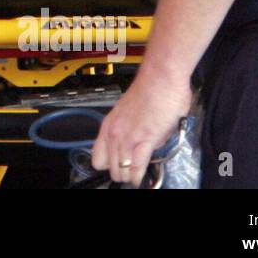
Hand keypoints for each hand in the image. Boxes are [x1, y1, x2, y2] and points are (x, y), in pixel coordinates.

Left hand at [91, 68, 193, 186]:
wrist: (160, 77)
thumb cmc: (151, 90)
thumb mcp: (132, 114)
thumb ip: (135, 132)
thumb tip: (143, 145)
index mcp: (109, 125)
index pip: (97, 157)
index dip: (107, 166)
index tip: (116, 169)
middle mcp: (114, 132)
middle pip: (109, 167)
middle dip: (120, 174)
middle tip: (129, 175)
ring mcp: (128, 137)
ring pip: (121, 170)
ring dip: (129, 177)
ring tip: (135, 180)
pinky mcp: (145, 139)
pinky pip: (137, 166)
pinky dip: (139, 176)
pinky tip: (141, 180)